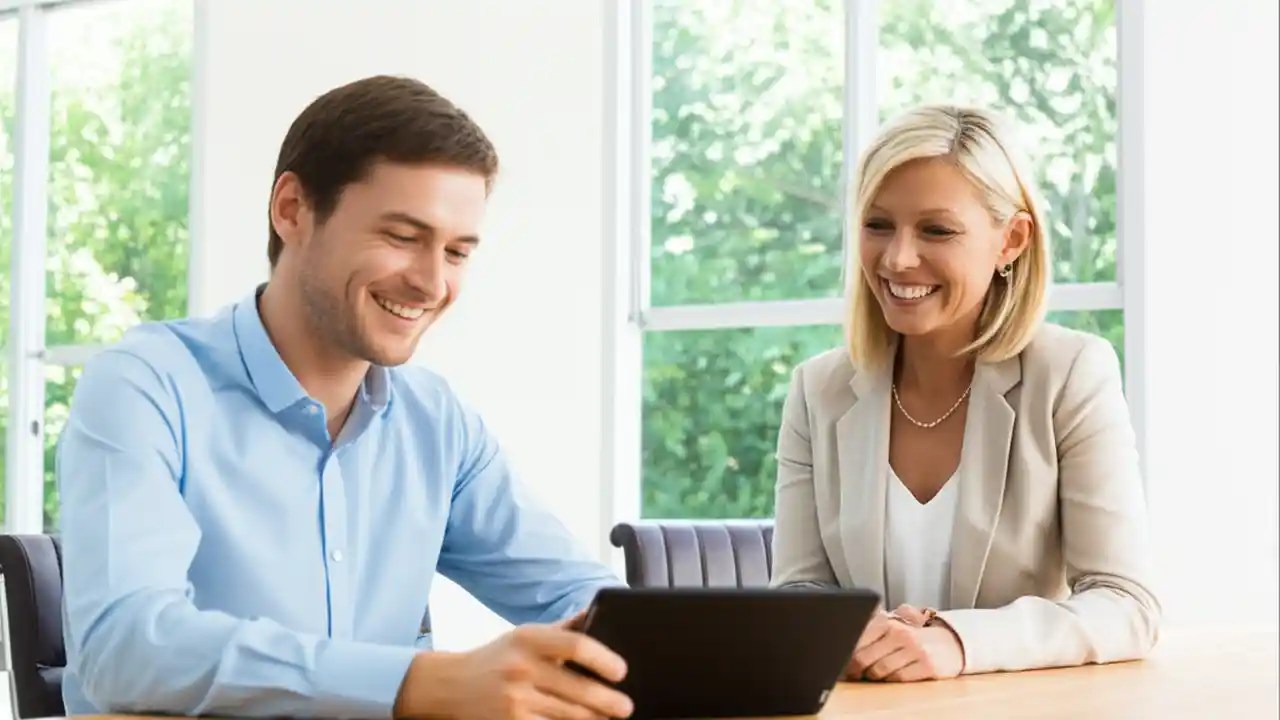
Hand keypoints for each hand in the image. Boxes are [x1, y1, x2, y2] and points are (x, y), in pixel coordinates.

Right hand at [394, 623, 633, 718]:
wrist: (451, 685)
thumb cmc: (496, 657)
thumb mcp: (525, 634)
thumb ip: (563, 628)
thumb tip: (597, 613)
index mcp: (529, 639)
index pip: (575, 645)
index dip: (603, 659)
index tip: (621, 671)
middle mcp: (522, 668)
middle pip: (577, 689)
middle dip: (608, 701)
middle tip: (625, 707)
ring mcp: (515, 700)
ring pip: (568, 715)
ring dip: (593, 719)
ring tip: (608, 718)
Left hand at [846, 615, 963, 682]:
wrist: (951, 643)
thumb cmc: (914, 636)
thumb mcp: (893, 626)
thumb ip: (870, 631)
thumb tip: (844, 646)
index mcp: (888, 621)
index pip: (857, 639)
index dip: (845, 653)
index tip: (840, 660)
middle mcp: (901, 633)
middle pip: (864, 657)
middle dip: (855, 669)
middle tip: (852, 673)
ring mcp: (915, 649)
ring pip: (879, 670)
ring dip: (873, 676)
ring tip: (873, 674)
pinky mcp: (927, 665)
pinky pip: (899, 678)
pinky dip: (891, 680)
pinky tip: (892, 676)